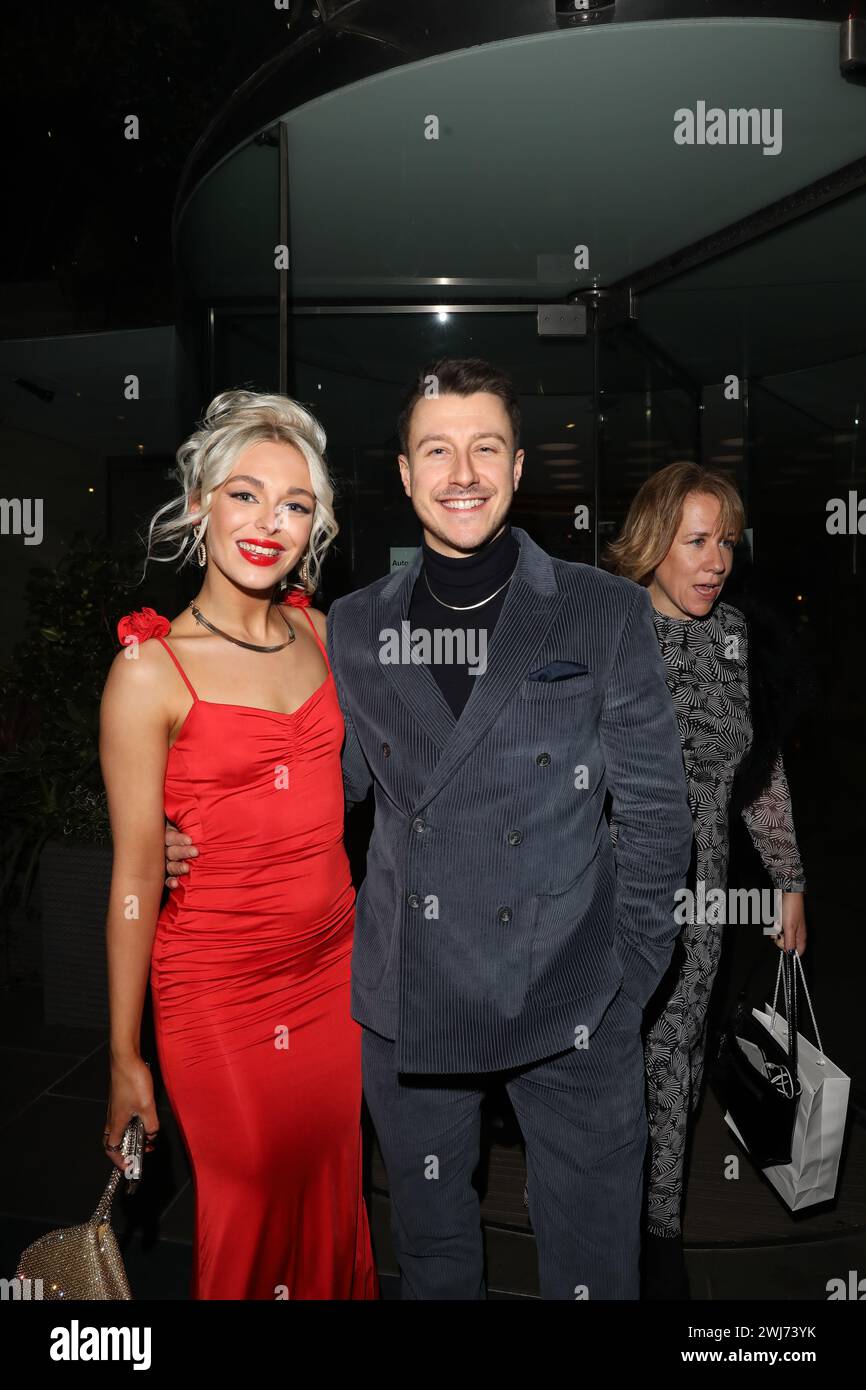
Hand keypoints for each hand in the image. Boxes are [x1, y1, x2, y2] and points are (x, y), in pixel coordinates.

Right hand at [104, 1056, 158, 1173]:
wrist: (125, 1057)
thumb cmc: (133, 1080)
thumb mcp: (147, 1106)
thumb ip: (150, 1124)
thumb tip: (152, 1136)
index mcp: (116, 1122)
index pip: (112, 1148)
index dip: (119, 1160)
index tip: (129, 1167)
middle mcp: (113, 1116)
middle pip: (114, 1140)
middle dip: (126, 1149)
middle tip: (140, 1152)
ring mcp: (115, 1106)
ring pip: (120, 1128)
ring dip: (131, 1135)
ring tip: (147, 1136)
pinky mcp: (120, 1097)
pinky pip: (124, 1117)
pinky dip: (132, 1123)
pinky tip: (145, 1117)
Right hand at [165, 820, 197, 887]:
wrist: (172, 844)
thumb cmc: (183, 828)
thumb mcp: (180, 821)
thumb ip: (185, 819)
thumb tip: (198, 808)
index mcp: (165, 835)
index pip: (171, 836)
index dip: (179, 838)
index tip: (189, 840)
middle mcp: (163, 849)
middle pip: (170, 851)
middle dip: (182, 852)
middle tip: (195, 852)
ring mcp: (162, 862)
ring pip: (168, 865)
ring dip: (177, 867)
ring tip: (186, 868)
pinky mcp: (164, 874)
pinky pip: (165, 879)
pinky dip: (170, 882)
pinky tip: (175, 884)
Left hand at [771, 890, 806, 955]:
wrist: (788, 893)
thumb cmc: (791, 909)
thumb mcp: (789, 927)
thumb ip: (790, 941)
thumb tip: (790, 954)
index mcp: (801, 936)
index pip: (798, 951)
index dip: (790, 951)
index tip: (784, 945)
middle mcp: (796, 933)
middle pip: (786, 944)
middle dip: (780, 939)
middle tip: (779, 932)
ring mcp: (789, 927)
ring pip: (780, 936)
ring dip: (776, 931)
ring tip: (777, 923)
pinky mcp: (783, 922)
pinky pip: (777, 928)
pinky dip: (775, 925)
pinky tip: (775, 920)